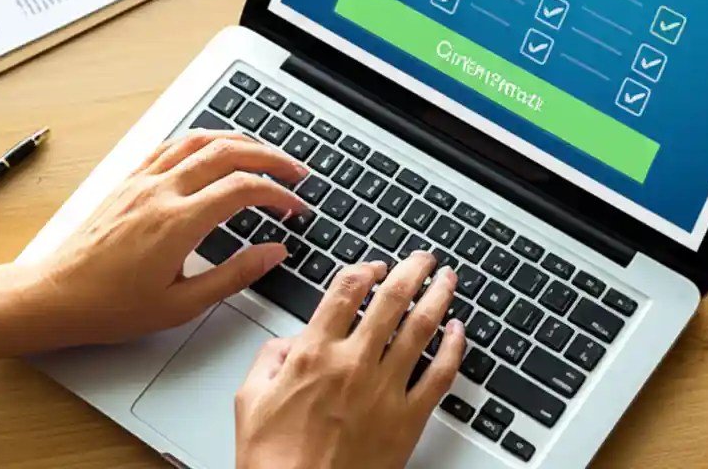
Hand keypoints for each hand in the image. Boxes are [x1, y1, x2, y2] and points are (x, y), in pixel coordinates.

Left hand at [16, 131, 308, 346]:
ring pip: (200, 139)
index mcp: (178, 223)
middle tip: (295, 171)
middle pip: (228, 152)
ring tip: (265, 153)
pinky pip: (172, 145)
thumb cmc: (110, 307)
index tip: (295, 208)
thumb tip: (273, 252)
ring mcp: (142, 182)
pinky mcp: (128, 181)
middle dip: (271, 158)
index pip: (243, 189)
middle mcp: (161, 192)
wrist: (54, 297)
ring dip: (240, 141)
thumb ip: (234, 275)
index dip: (279, 194)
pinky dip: (202, 140)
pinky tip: (214, 149)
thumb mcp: (182, 305)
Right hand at [235, 252, 466, 468]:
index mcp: (315, 353)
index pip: (348, 289)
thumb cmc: (274, 461)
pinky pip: (440, 374)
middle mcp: (354, 363)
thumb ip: (270, 358)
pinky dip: (453, 347)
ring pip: (422, 327)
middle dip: (413, 270)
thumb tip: (289, 342)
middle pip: (393, 298)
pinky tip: (458, 331)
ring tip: (447, 280)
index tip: (376, 266)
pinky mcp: (408, 419)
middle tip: (424, 259)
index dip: (367, 269)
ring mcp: (385, 389)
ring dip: (438, 295)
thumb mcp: (249, 399)